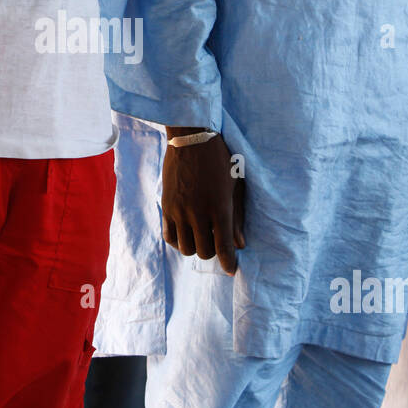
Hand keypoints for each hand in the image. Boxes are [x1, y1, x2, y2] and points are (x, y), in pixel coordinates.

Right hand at [161, 130, 244, 274]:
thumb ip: (237, 217)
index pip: (224, 247)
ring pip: (185, 248)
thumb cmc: (221, 160)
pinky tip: (186, 232)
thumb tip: (240, 244)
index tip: (231, 269)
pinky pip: (169, 237)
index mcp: (220, 207)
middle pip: (204, 251)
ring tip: (201, 236)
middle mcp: (198, 213)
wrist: (192, 138)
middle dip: (213, 252)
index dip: (228, 262)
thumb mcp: (235, 186)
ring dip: (195, 247)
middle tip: (217, 242)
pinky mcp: (166, 206)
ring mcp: (180, 210)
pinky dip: (178, 241)